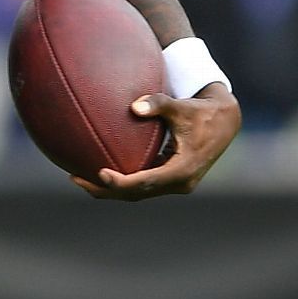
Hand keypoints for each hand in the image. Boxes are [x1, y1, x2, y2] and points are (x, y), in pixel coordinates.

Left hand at [71, 82, 240, 200]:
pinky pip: (142, 186)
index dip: (121, 182)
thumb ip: (159, 104)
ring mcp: (175, 184)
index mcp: (183, 170)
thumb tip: (134, 106)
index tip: (99, 173)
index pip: (146, 182)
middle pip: (136, 194)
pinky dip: (121, 182)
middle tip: (74, 178)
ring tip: (78, 178)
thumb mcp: (181, 106)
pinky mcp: (171, 179)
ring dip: (109, 189)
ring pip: (138, 193)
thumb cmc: (200, 112)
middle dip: (105, 189)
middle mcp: (179, 183)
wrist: (224, 122)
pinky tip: (98, 172)